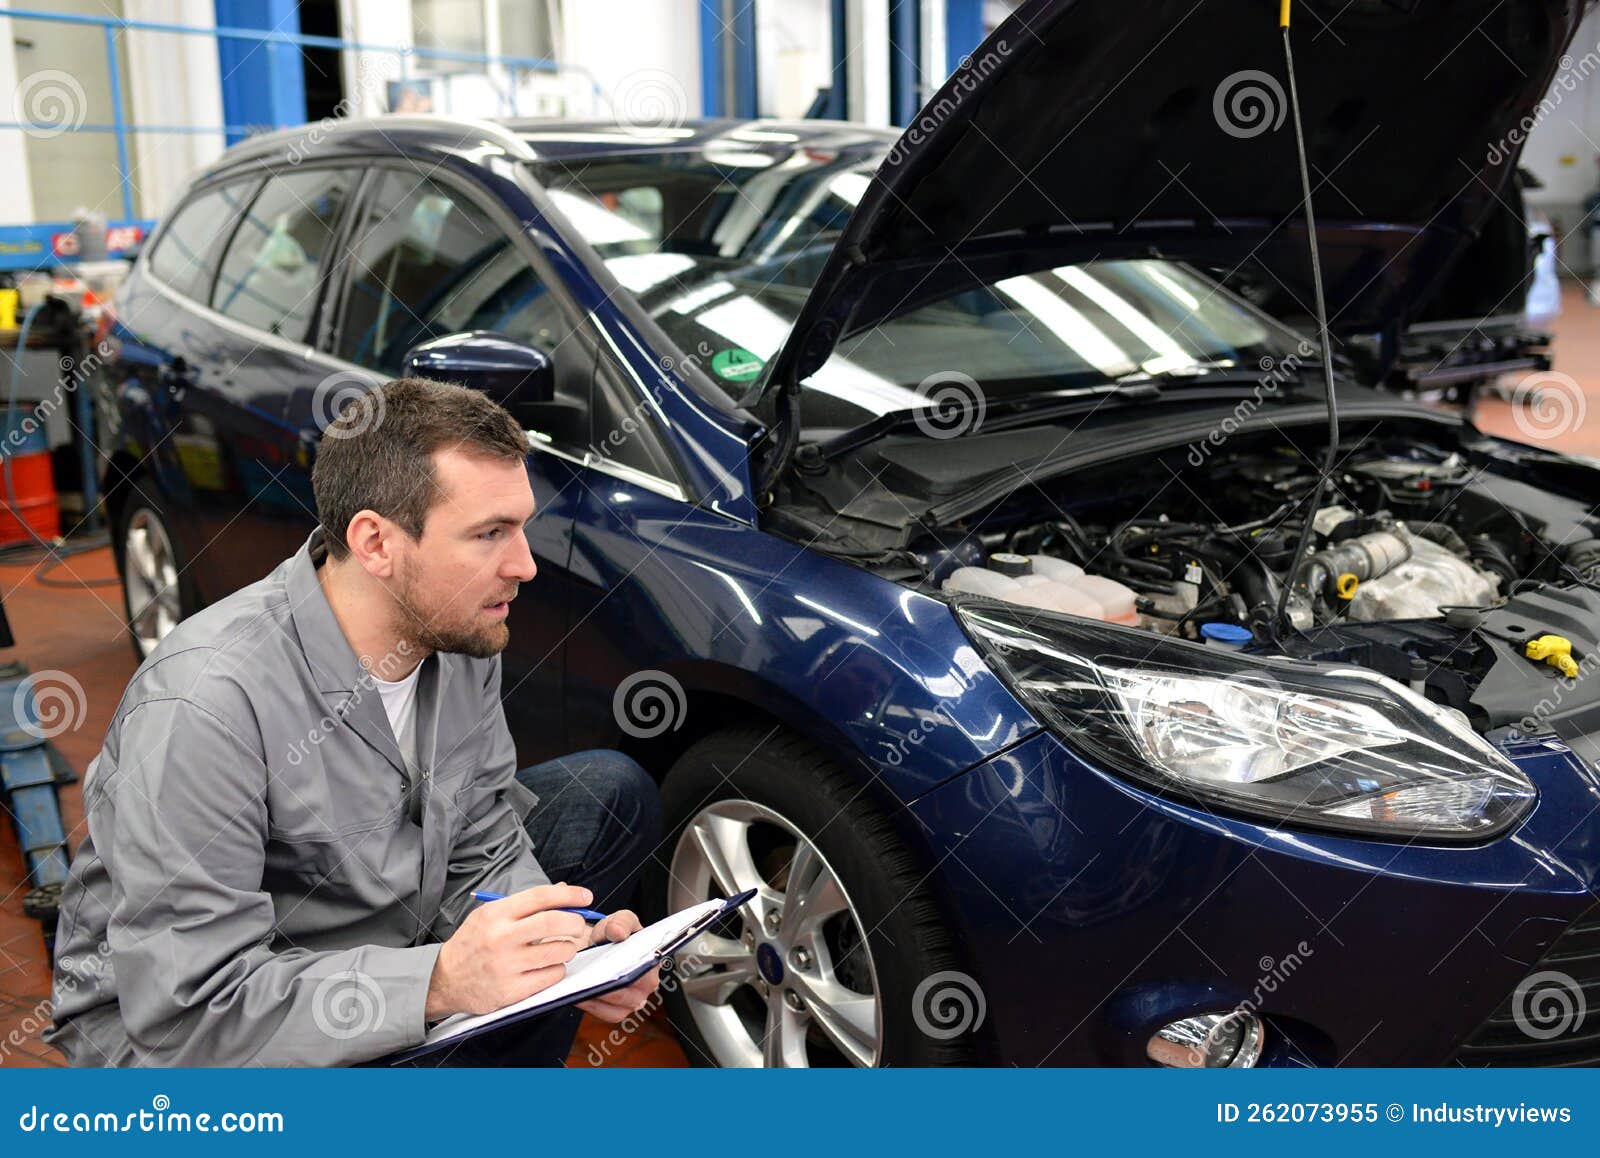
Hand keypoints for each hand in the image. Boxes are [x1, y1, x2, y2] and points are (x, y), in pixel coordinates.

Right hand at [426, 883, 594, 1018]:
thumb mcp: (490, 915)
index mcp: (496, 914)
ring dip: (568, 948)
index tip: (585, 896)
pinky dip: (557, 970)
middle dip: (575, 922)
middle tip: (579, 924)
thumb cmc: (472, 944)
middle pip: (554, 922)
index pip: (541, 897)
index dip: (569, 895)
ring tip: (560, 948)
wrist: (445, 981)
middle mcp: (501, 938)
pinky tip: (547, 967)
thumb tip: (563, 891)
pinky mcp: (512, 990)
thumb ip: (525, 904)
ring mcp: (507, 966)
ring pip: (558, 951)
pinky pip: (551, 976)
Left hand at [576, 909, 661, 1023]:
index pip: (644, 969)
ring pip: (614, 1006)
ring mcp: (632, 1001)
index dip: (628, 967)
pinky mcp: (616, 1013)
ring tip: (579, 984)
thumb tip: (617, 931)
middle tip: (589, 976)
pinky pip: (602, 1013)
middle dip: (607, 984)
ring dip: (595, 995)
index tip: (612, 962)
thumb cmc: (610, 936)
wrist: (596, 947)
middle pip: (628, 991)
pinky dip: (588, 1003)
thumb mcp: (619, 920)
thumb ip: (621, 922)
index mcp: (652, 961)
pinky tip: (577, 992)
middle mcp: (647, 985)